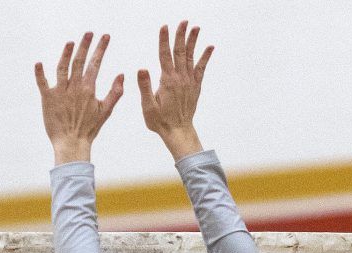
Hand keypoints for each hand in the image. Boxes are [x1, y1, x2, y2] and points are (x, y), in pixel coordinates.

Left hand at [35, 32, 124, 164]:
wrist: (71, 144)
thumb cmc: (89, 129)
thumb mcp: (106, 111)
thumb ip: (115, 92)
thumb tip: (122, 75)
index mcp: (88, 89)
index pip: (95, 64)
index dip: (100, 49)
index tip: (105, 37)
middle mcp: (74, 88)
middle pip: (79, 61)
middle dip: (85, 45)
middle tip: (89, 33)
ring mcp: (60, 92)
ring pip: (62, 68)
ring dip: (66, 53)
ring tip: (70, 43)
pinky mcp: (48, 100)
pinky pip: (42, 84)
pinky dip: (39, 73)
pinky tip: (38, 63)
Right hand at [138, 21, 213, 160]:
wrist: (178, 131)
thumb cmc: (160, 121)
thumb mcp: (148, 106)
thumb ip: (145, 87)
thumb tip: (142, 69)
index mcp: (167, 81)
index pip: (164, 56)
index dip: (164, 40)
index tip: (164, 27)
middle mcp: (180, 78)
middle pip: (180, 52)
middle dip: (181, 35)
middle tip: (183, 21)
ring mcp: (189, 81)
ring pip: (191, 57)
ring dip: (193, 41)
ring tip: (196, 27)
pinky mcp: (195, 86)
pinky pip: (201, 68)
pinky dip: (205, 57)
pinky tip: (210, 47)